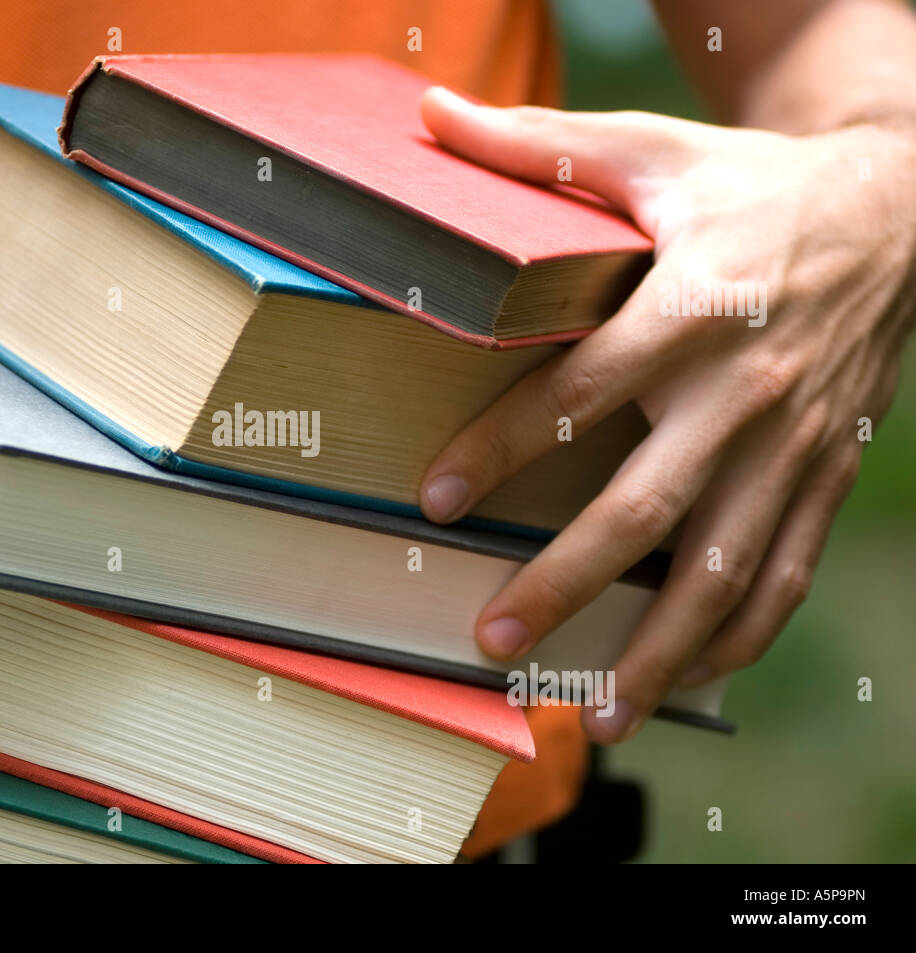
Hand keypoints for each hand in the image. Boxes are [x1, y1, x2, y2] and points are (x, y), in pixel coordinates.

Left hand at [418, 87, 915, 741]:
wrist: (894, 209)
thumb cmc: (747, 186)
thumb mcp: (648, 149)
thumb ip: (536, 147)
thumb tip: (428, 113)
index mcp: (696, 303)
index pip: (583, 389)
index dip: (502, 447)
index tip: (434, 499)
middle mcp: (748, 387)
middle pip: (648, 504)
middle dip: (567, 580)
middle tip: (492, 638)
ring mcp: (796, 441)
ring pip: (725, 566)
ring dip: (659, 646)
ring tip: (593, 711)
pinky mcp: (826, 471)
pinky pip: (786, 571)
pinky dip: (738, 635)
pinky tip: (685, 680)